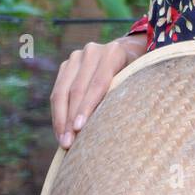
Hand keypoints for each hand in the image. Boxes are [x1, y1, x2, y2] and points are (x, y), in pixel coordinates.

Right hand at [50, 33, 146, 149]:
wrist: (127, 53)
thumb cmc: (136, 75)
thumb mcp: (137, 82)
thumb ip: (125, 96)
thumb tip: (112, 130)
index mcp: (113, 53)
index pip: (98, 83)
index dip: (87, 107)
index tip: (78, 128)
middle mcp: (92, 51)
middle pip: (77, 89)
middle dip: (70, 118)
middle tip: (68, 143)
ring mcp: (76, 57)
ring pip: (62, 91)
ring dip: (60, 119)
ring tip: (63, 141)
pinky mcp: (66, 65)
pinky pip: (57, 92)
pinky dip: (58, 113)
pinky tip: (60, 131)